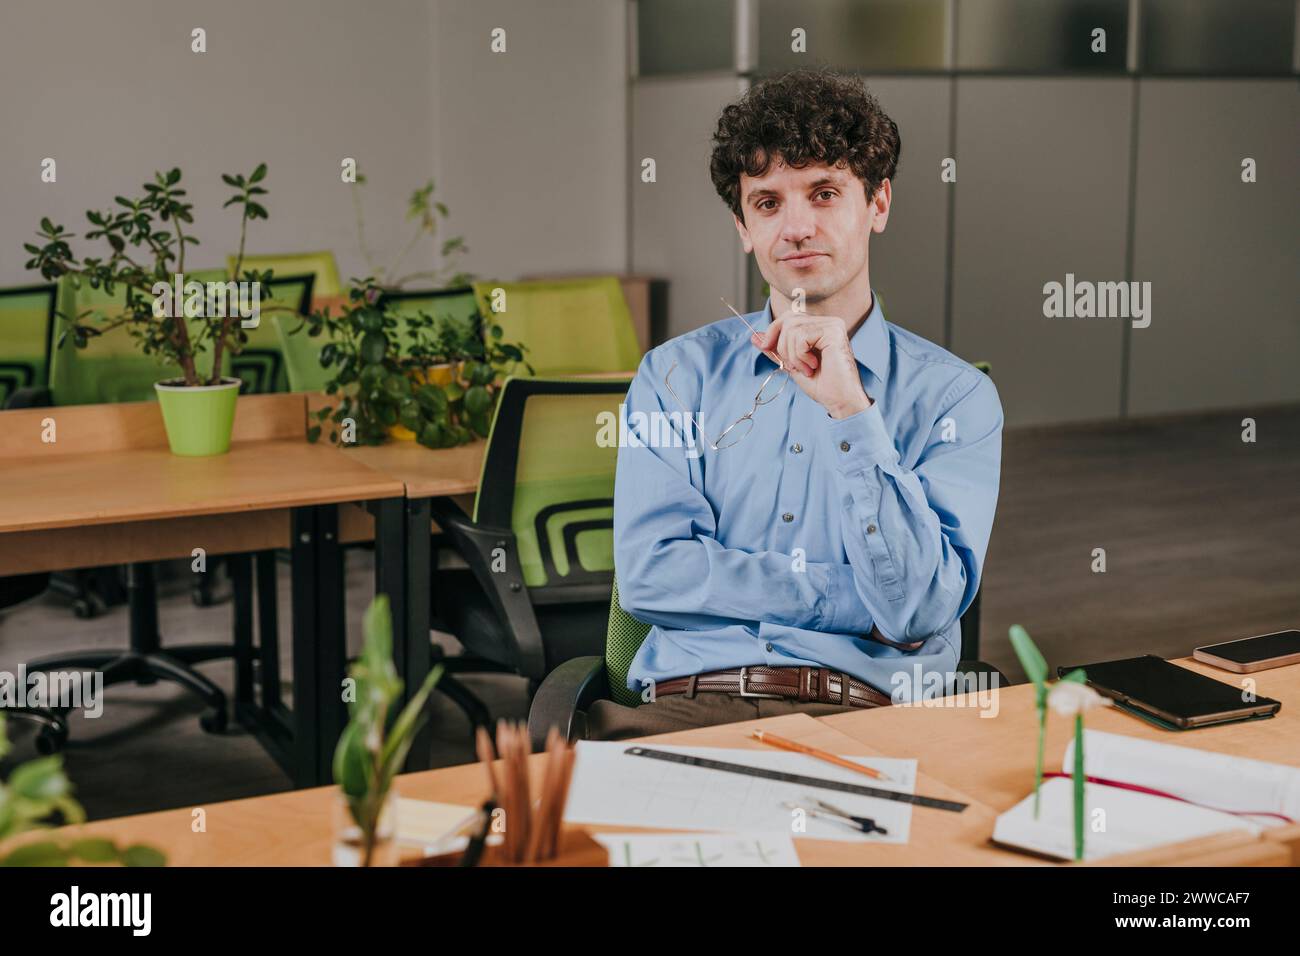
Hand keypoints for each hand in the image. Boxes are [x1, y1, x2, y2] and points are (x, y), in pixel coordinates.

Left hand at [753, 310, 870, 418]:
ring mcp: (832, 325)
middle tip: (792, 365)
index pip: (788, 317)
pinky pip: (801, 337)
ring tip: (806, 369)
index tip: (766, 347)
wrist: (839, 400)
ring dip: (792, 355)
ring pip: (792, 329)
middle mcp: (828, 321)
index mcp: (819, 326)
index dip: (773, 331)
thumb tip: (754, 336)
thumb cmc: (821, 384)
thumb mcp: (791, 363)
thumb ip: (775, 349)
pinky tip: (813, 366)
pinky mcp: (833, 331)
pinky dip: (800, 356)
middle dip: (782, 345)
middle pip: (788, 320)